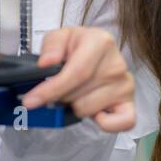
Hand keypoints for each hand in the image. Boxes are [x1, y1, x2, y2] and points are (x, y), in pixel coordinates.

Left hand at [21, 27, 135, 132]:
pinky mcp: (130, 104)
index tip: (31, 101)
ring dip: (75, 106)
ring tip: (77, 93)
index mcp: (101, 42)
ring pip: (88, 110)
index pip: (76, 73)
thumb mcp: (59, 37)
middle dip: (59, 97)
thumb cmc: (76, 47)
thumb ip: (51, 46)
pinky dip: (105, 123)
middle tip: (58, 88)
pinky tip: (96, 112)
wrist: (97, 52)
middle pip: (77, 94)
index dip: (51, 90)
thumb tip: (46, 63)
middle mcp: (117, 64)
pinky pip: (122, 123)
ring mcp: (126, 85)